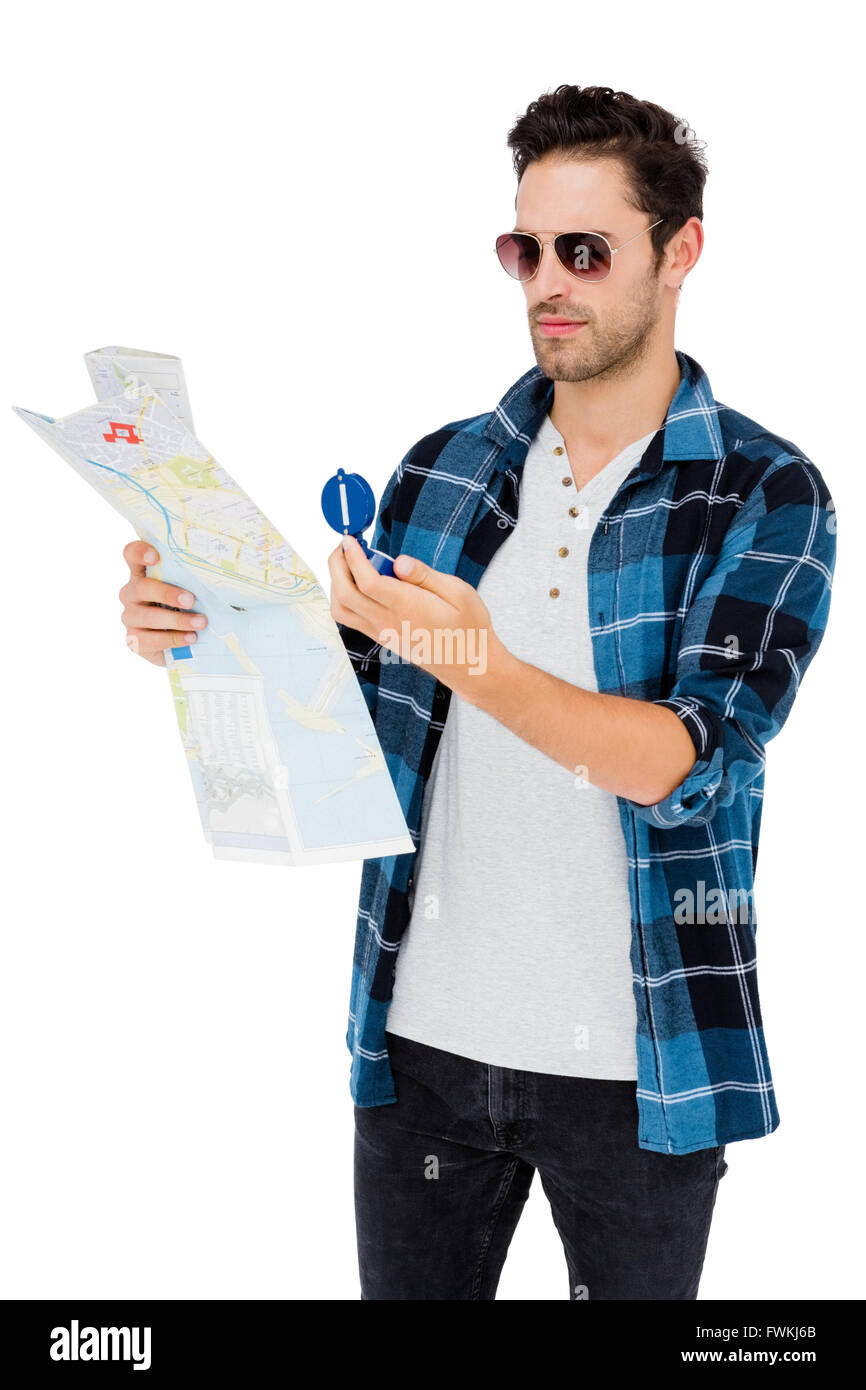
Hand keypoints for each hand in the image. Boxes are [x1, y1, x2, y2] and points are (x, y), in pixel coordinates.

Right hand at [118, 541, 207, 666]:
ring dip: (177, 620)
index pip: (132, 554)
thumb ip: (197, 580)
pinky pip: (150, 640)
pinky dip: (173, 639)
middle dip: (167, 593)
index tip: (156, 557)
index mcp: (144, 574)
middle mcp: (132, 593)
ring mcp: (131, 617)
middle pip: (142, 587)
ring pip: (148, 616)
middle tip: (191, 600)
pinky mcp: (135, 640)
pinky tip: (190, 637)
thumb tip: (229, 572)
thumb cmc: (189, 609)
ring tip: (201, 623)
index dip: (140, 552)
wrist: (183, 646)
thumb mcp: (193, 591)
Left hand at [328, 536, 504, 699]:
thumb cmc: (468, 627)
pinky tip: (358, 582)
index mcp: (407, 607)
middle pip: (345, 595)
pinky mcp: (381, 638)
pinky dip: (344, 597)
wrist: (468, 664)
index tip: (351, 540)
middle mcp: (388, 622)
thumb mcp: (458, 593)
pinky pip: (351, 619)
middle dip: (336, 566)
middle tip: (344, 546)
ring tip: (348, 562)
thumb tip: (400, 561)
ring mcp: (382, 633)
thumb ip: (426, 576)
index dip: (353, 557)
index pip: (367, 581)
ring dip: (337, 583)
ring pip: (342, 610)